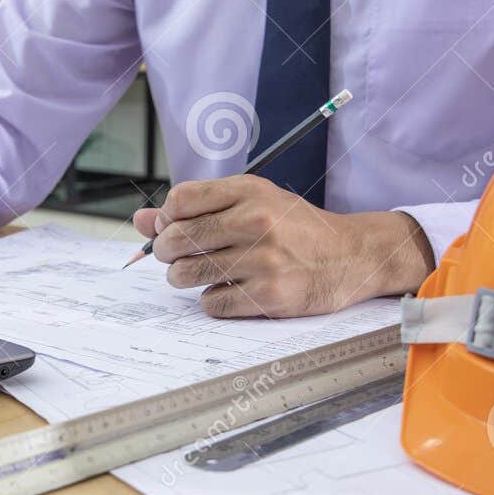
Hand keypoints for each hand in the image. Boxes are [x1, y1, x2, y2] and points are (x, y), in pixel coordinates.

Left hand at [132, 176, 433, 317]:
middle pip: (177, 239)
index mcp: (250, 191)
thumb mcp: (254, 202)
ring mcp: (263, 260)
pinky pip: (212, 304)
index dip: (166, 217)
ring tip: (194, 275)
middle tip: (173, 257)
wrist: (352, 256)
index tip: (171, 227)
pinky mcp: (269, 295)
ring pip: (187, 274)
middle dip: (166, 252)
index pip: (181, 200)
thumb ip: (198, 208)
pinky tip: (227, 292)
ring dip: (182, 279)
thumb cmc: (296, 228)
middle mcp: (256, 222)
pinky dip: (212, 301)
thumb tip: (141, 222)